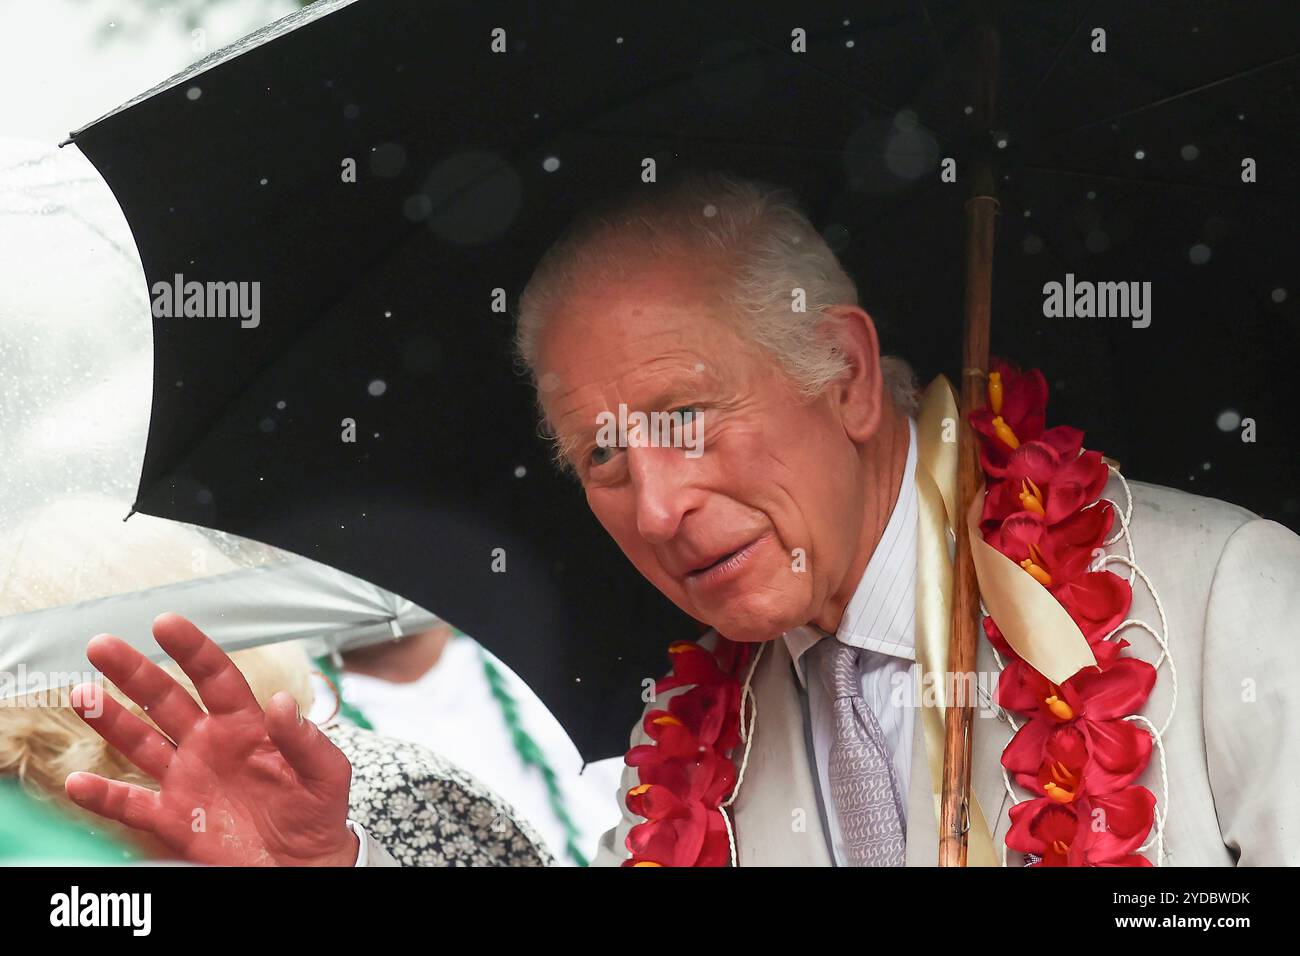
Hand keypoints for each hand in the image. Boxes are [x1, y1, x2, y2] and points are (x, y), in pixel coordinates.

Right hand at [65, 612, 359, 866]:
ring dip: (111, 720)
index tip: (165, 623)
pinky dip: (104, 796)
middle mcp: (209, 745)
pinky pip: (131, 805)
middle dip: (134, 673)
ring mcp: (187, 780)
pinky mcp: (173, 819)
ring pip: (140, 743)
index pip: (216, 677)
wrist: (303, 865)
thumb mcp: (327, 773)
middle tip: (103, 646)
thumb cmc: (318, 812)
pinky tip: (78, 783)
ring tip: (83, 695)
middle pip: (166, 700)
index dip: (191, 649)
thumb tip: (283, 702)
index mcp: (247, 726)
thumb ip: (306, 739)